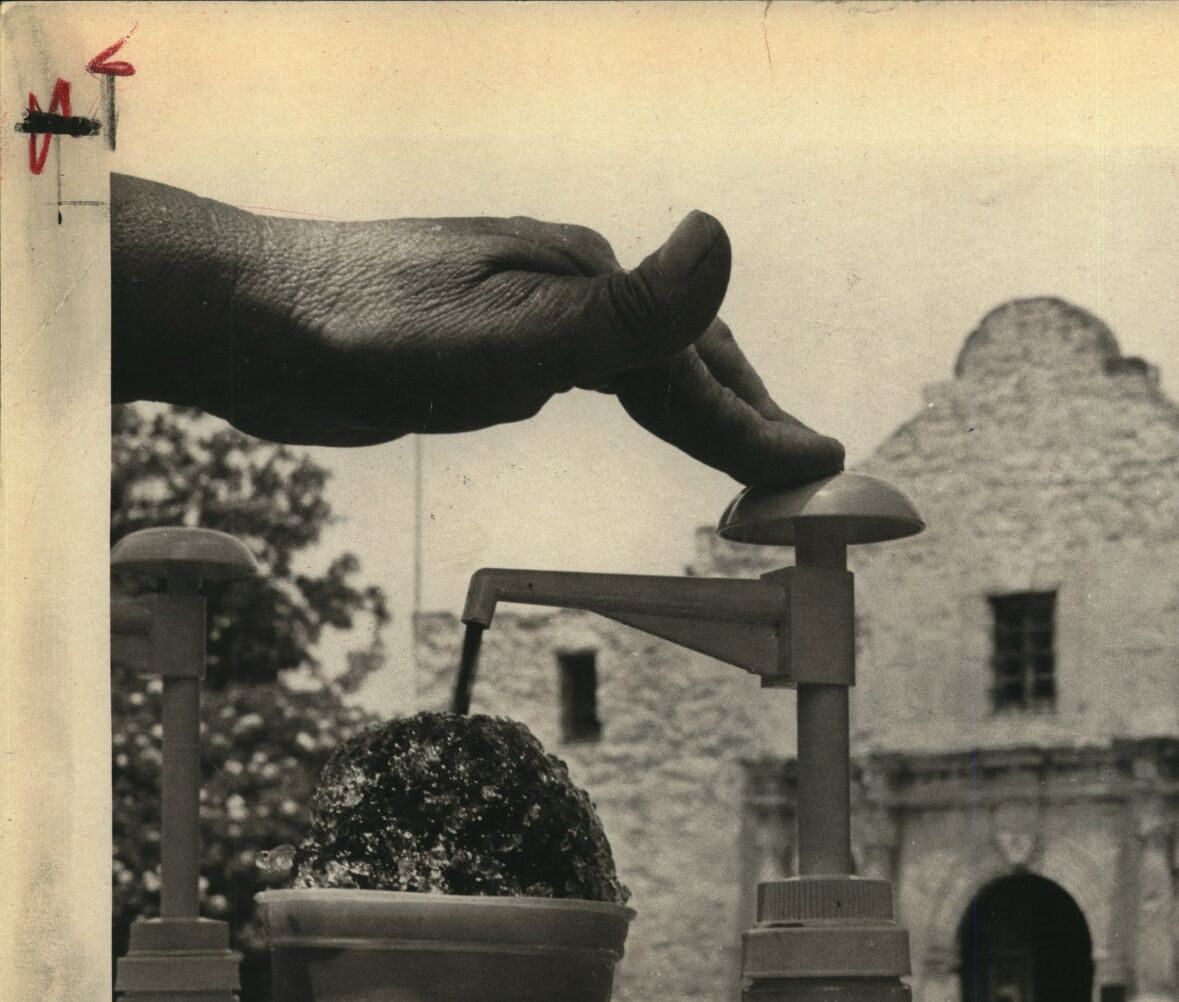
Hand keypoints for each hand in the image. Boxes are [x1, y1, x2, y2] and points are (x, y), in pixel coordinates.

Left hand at [110, 175, 844, 484]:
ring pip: (647, 364)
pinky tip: (645, 409)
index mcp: (582, 279)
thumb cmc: (364, 332)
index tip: (821, 470)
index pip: (695, 368)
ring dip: (708, 405)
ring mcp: (529, 309)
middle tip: (807, 471)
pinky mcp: (491, 341)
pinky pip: (602, 374)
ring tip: (752, 448)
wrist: (246, 324)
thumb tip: (718, 242)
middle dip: (753, 413)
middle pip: (686, 357)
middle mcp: (566, 285)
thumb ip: (621, 311)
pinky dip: (649, 399)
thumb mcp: (507, 336)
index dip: (761, 425)